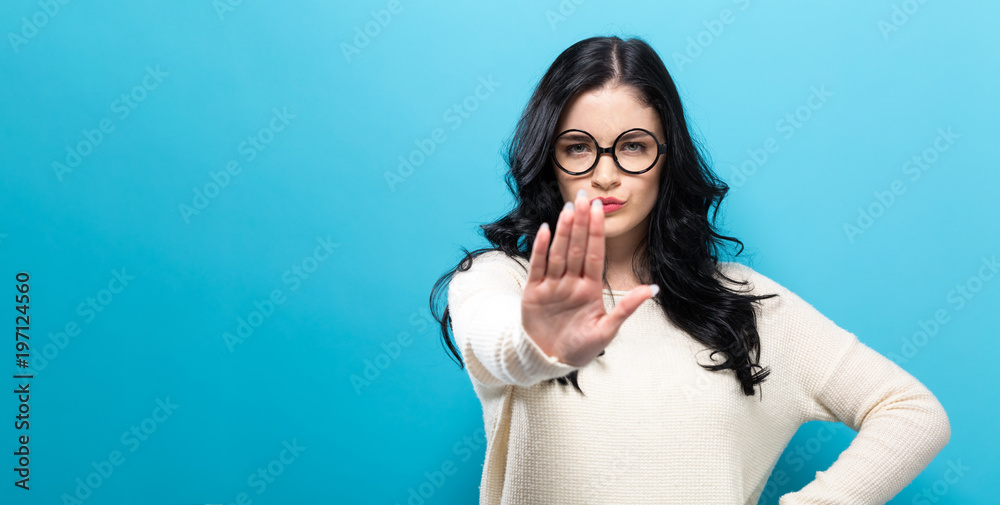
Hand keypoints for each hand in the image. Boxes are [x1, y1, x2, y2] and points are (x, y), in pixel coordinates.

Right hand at [522, 189, 657, 366]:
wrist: (550, 360)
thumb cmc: (580, 347)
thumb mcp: (607, 330)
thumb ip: (626, 308)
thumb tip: (653, 289)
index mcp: (590, 288)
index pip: (595, 253)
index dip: (597, 231)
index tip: (599, 208)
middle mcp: (571, 281)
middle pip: (577, 247)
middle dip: (581, 222)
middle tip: (583, 196)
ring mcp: (552, 285)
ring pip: (559, 252)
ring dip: (563, 230)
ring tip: (568, 208)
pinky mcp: (533, 292)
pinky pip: (538, 266)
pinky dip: (540, 248)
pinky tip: (545, 230)